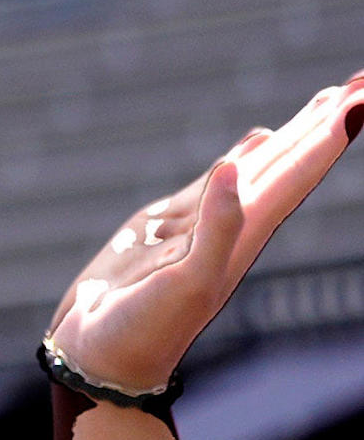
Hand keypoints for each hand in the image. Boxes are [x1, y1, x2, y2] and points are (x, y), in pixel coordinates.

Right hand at [49, 75, 363, 397]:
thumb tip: (235, 167)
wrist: (102, 359)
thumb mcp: (187, 284)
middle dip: (328, 122)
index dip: (333, 132)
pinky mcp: (166, 227)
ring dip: (297, 134)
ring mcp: (203, 222)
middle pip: (293, 161)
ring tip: (327, 101)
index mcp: (247, 232)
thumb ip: (216, 227)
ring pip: (261, 165)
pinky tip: (260, 140)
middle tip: (363, 80)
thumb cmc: (144, 330)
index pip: (300, 171)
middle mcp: (236, 222)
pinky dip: (246, 155)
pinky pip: (217, 181)